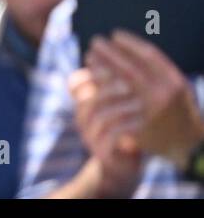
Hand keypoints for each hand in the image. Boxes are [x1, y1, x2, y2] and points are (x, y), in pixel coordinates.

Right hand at [70, 67, 142, 197]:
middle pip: (88, 97)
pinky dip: (127, 127)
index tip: (114, 68)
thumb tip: (119, 54)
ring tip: (139, 104)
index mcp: (83, 103)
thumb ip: (116, 83)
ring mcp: (90, 136)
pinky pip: (111, 137)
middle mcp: (82, 118)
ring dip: (120, 108)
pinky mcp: (102, 153)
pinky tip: (141, 122)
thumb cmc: (124, 127)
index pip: (75, 82)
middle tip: (129, 85)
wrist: (122, 163)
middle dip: (108, 89)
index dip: (93, 73)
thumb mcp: (119, 103)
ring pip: (99, 116)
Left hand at [88, 32, 203, 168]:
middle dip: (110, 52)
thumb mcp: (179, 87)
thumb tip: (129, 46)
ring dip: (102, 67)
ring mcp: (148, 109)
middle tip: (95, 42)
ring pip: (119, 81)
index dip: (130, 43)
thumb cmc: (181, 110)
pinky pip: (113, 100)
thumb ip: (160, 70)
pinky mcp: (136, 122)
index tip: (115, 34)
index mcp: (175, 81)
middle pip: (129, 67)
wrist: (189, 145)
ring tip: (89, 57)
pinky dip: (101, 86)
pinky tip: (92, 77)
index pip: (149, 55)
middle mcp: (162, 94)